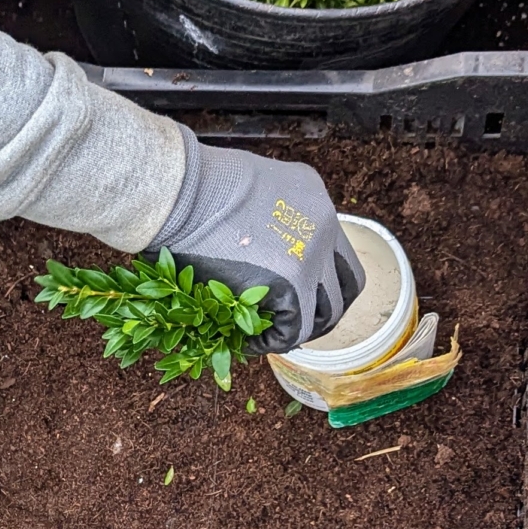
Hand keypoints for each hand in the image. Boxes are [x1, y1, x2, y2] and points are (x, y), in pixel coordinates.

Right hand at [149, 131, 364, 353]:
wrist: (183, 191)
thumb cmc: (194, 188)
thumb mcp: (248, 187)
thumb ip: (265, 215)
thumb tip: (252, 245)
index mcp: (314, 200)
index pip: (336, 253)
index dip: (320, 283)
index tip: (299, 298)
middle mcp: (324, 226)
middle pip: (344, 286)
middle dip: (319, 312)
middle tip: (291, 326)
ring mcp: (311, 255)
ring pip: (324, 312)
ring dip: (299, 329)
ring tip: (268, 336)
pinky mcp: (291, 283)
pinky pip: (294, 328)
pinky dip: (274, 341)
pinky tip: (250, 341)